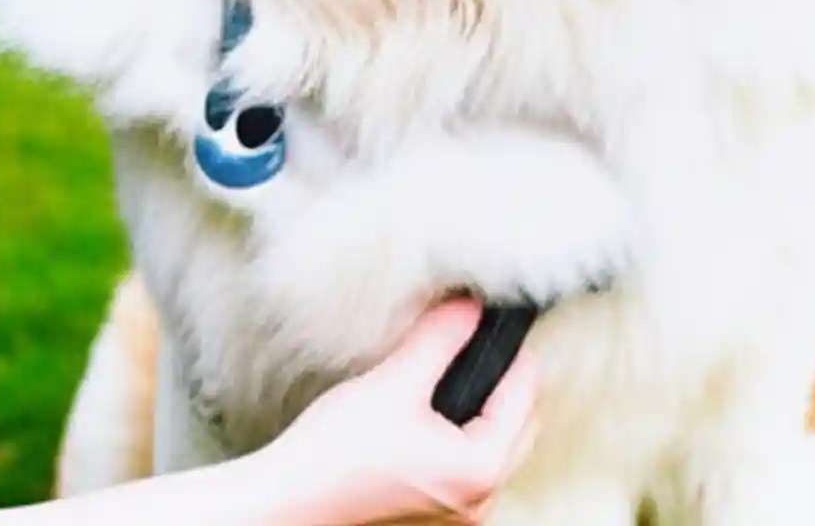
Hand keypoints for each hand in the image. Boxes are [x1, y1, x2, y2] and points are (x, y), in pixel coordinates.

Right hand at [263, 299, 539, 524]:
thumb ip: (440, 339)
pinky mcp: (437, 512)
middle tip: (480, 345)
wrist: (290, 495)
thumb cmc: (335, 453)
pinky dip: (466, 436)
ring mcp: (460, 511)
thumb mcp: (395, 382)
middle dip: (506, 383)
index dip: (514, 353)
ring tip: (459, 375)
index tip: (498, 324)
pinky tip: (440, 415)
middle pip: (520, 425)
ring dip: (488, 411)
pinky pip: (472, 465)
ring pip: (498, 447)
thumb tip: (471, 309)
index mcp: (480, 469)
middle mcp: (480, 499)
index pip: (524, 396)